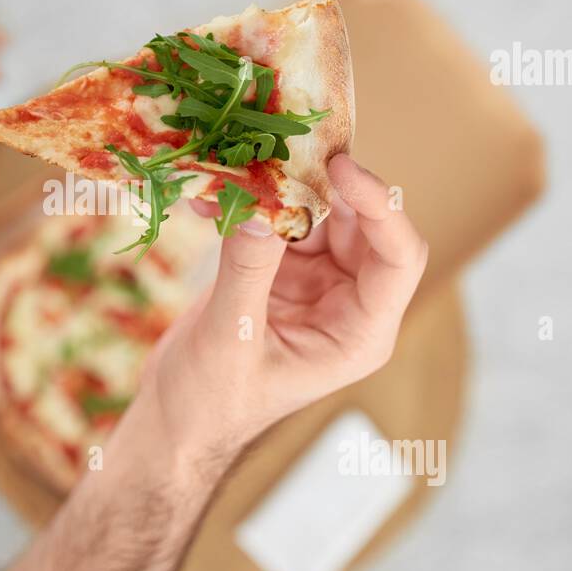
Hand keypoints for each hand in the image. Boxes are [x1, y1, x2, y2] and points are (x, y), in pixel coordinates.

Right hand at [136, 154, 427, 459]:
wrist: (173, 424)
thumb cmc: (212, 404)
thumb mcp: (232, 337)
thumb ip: (248, 270)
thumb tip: (260, 205)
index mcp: (361, 332)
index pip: (398, 258)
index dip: (380, 207)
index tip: (340, 168)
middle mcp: (347, 302)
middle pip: (358, 224)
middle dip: (322, 184)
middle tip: (280, 146)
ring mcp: (312, 284)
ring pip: (314, 214)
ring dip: (278, 186)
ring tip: (238, 159)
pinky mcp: (275, 272)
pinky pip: (272, 222)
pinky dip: (244, 204)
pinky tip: (208, 191)